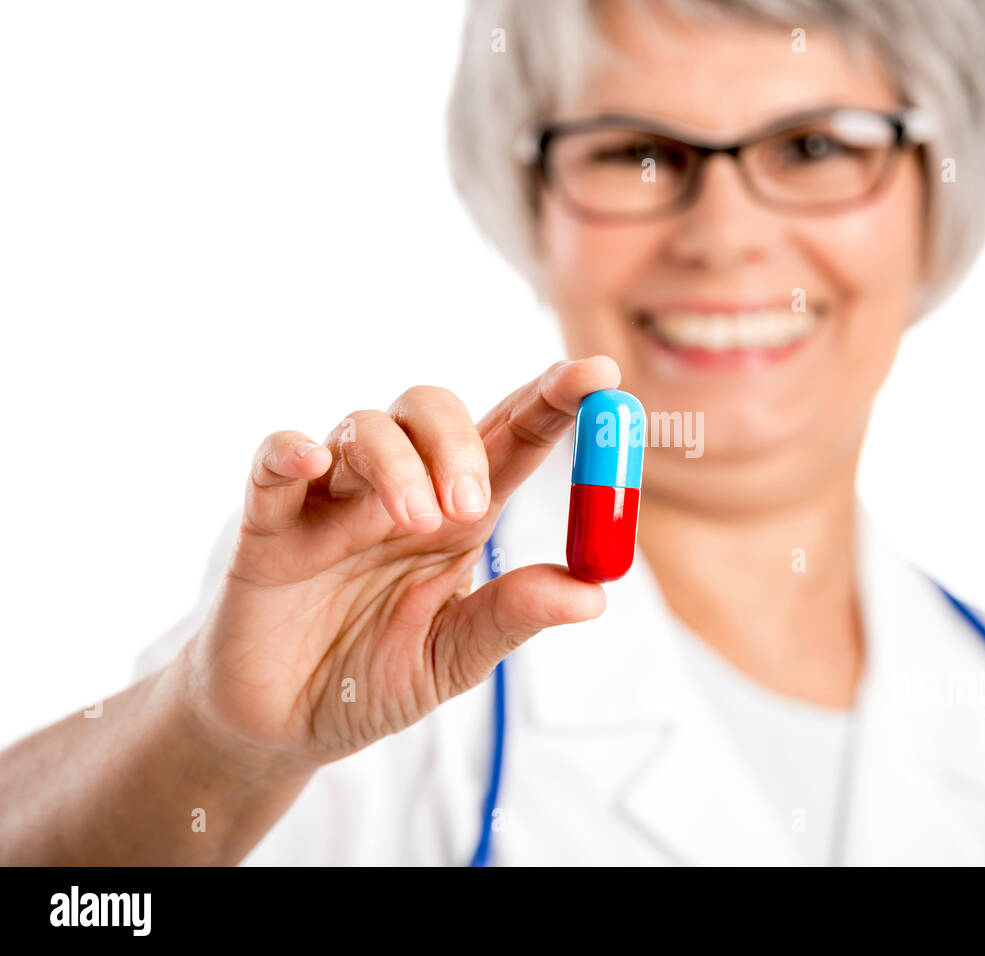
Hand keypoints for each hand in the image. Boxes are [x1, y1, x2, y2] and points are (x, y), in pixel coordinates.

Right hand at [173, 357, 619, 772]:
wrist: (283, 727)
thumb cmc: (373, 680)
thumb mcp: (454, 656)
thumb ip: (513, 616)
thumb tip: (593, 593)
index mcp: (458, 516)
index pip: (512, 437)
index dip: (554, 398)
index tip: (599, 372)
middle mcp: (400, 490)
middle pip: (434, 411)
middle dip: (460, 441)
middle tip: (471, 504)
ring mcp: (333, 500)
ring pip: (366, 428)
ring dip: (397, 462)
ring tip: (415, 523)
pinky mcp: (268, 523)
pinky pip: (273, 461)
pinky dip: (290, 450)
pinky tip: (309, 462)